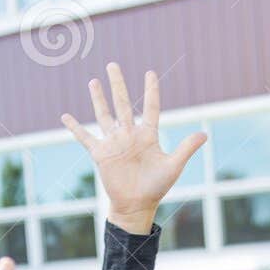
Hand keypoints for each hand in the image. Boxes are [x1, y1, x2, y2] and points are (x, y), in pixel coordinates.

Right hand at [61, 64, 205, 235]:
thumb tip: (204, 134)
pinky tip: (64, 116)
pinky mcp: (101, 154)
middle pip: (123, 103)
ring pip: (104, 115)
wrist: (137, 205)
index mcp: (148, 135)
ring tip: (93, 81)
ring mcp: (114, 143)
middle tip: (113, 65)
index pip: (151, 107)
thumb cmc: (156, 187)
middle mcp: (130, 135)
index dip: (151, 90)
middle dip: (118, 85)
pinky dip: (75, 128)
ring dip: (98, 99)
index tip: (150, 72)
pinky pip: (85, 138)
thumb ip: (186, 148)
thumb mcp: (173, 166)